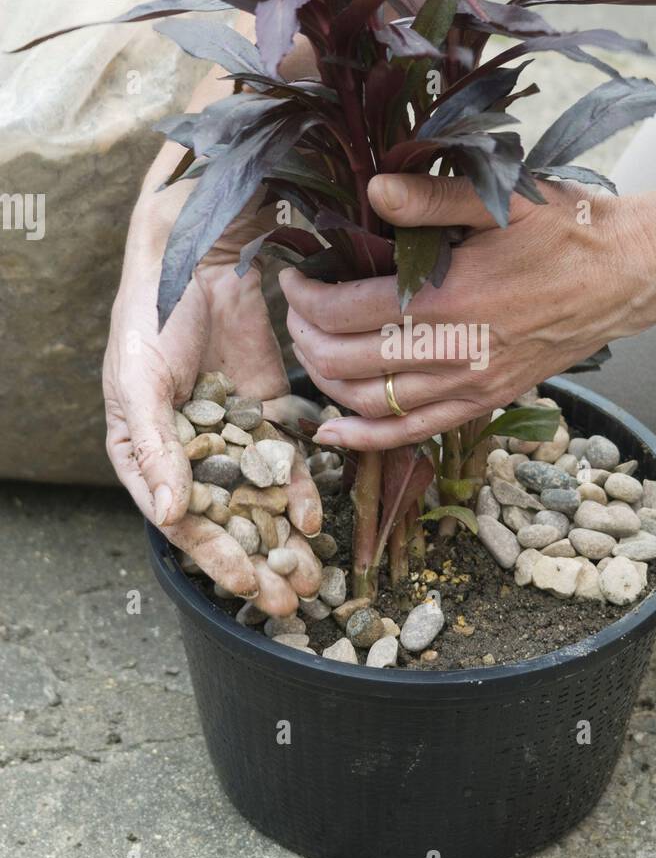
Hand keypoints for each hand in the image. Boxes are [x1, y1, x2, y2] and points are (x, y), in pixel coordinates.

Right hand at [104, 205, 321, 606]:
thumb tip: (173, 517)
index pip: (181, 521)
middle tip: (288, 603)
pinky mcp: (270, 410)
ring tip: (313, 579)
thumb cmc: (150, 316)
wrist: (199, 254)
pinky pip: (288, 458)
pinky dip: (302, 490)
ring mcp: (235, 433)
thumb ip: (155, 451)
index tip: (244, 587)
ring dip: (285, 541)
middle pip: (227, 520)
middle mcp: (192, 453)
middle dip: (258, 564)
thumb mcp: (138, 383)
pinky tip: (315, 520)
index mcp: (145, 454)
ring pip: (263, 499)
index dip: (213, 556)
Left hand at [281, 172, 655, 450]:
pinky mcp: (485, 401)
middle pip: (348, 363)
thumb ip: (431, 198)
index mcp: (452, 297)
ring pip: (372, 404)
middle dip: (305, 340)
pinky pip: (413, 433)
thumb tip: (370, 190)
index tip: (293, 280)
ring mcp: (471, 385)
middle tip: (295, 312)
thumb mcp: (501, 198)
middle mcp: (455, 351)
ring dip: (325, 383)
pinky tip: (332, 432)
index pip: (348, 311)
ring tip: (309, 351)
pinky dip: (366, 439)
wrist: (626, 276)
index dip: (306, 300)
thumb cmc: (566, 229)